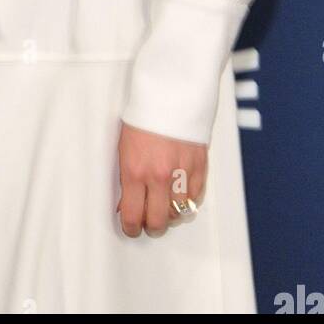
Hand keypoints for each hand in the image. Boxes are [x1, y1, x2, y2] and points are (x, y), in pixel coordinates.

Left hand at [116, 121, 206, 236]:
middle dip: (152, 226)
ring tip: (164, 206)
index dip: (131, 228)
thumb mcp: (124, 148)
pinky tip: (179, 195)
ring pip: (179, 213)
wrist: (169, 95)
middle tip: (148, 223)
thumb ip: (127, 179)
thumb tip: (127, 204)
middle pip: (158, 222)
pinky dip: (188, 201)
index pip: (133, 216)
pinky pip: (195, 199)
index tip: (131, 228)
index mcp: (135, 171)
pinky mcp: (199, 168)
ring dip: (171, 214)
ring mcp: (181, 174)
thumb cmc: (143, 117)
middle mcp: (159, 177)